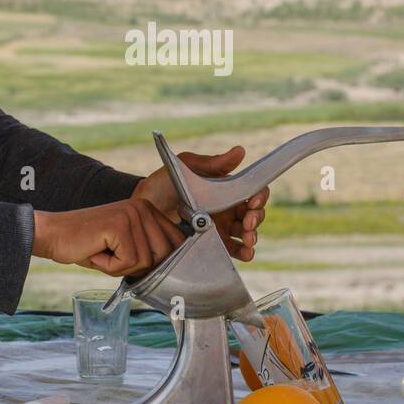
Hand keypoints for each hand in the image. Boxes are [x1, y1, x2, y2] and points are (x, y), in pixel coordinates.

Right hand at [31, 198, 186, 276]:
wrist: (53, 235)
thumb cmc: (87, 245)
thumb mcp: (125, 246)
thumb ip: (148, 250)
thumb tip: (175, 269)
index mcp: (147, 209)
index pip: (177, 241)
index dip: (164, 261)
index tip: (141, 266)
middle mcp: (143, 208)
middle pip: (164, 254)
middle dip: (140, 267)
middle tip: (114, 258)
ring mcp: (132, 215)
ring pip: (146, 262)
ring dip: (122, 268)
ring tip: (103, 253)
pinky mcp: (119, 226)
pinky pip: (128, 262)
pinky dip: (110, 268)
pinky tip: (96, 253)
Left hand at [130, 145, 269, 261]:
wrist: (144, 206)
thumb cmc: (165, 182)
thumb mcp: (187, 167)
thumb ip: (213, 163)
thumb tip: (240, 151)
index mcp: (225, 189)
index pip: (252, 191)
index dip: (259, 196)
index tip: (252, 202)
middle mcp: (227, 208)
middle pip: (253, 213)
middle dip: (256, 219)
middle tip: (247, 223)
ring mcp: (220, 227)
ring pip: (246, 233)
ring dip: (252, 237)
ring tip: (247, 240)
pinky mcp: (211, 243)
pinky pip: (233, 249)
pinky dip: (243, 252)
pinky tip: (245, 253)